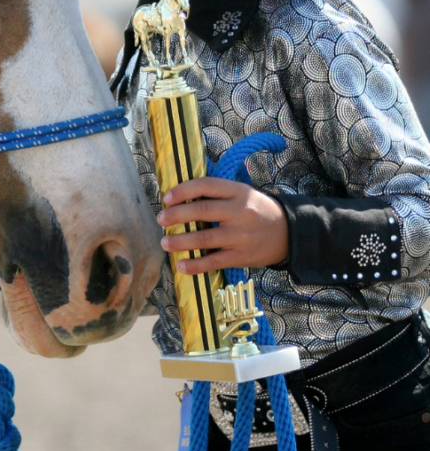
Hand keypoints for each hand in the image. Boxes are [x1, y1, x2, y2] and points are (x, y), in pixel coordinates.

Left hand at [157, 177, 287, 274]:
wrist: (289, 233)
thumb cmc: (256, 210)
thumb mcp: (242, 193)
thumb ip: (216, 193)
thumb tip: (180, 196)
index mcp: (237, 192)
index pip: (205, 185)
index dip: (183, 190)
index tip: (166, 198)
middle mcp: (239, 212)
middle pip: (201, 211)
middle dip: (176, 215)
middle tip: (160, 219)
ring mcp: (241, 236)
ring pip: (204, 238)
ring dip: (180, 241)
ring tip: (165, 242)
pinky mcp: (242, 257)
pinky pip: (214, 262)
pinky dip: (195, 265)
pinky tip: (181, 265)